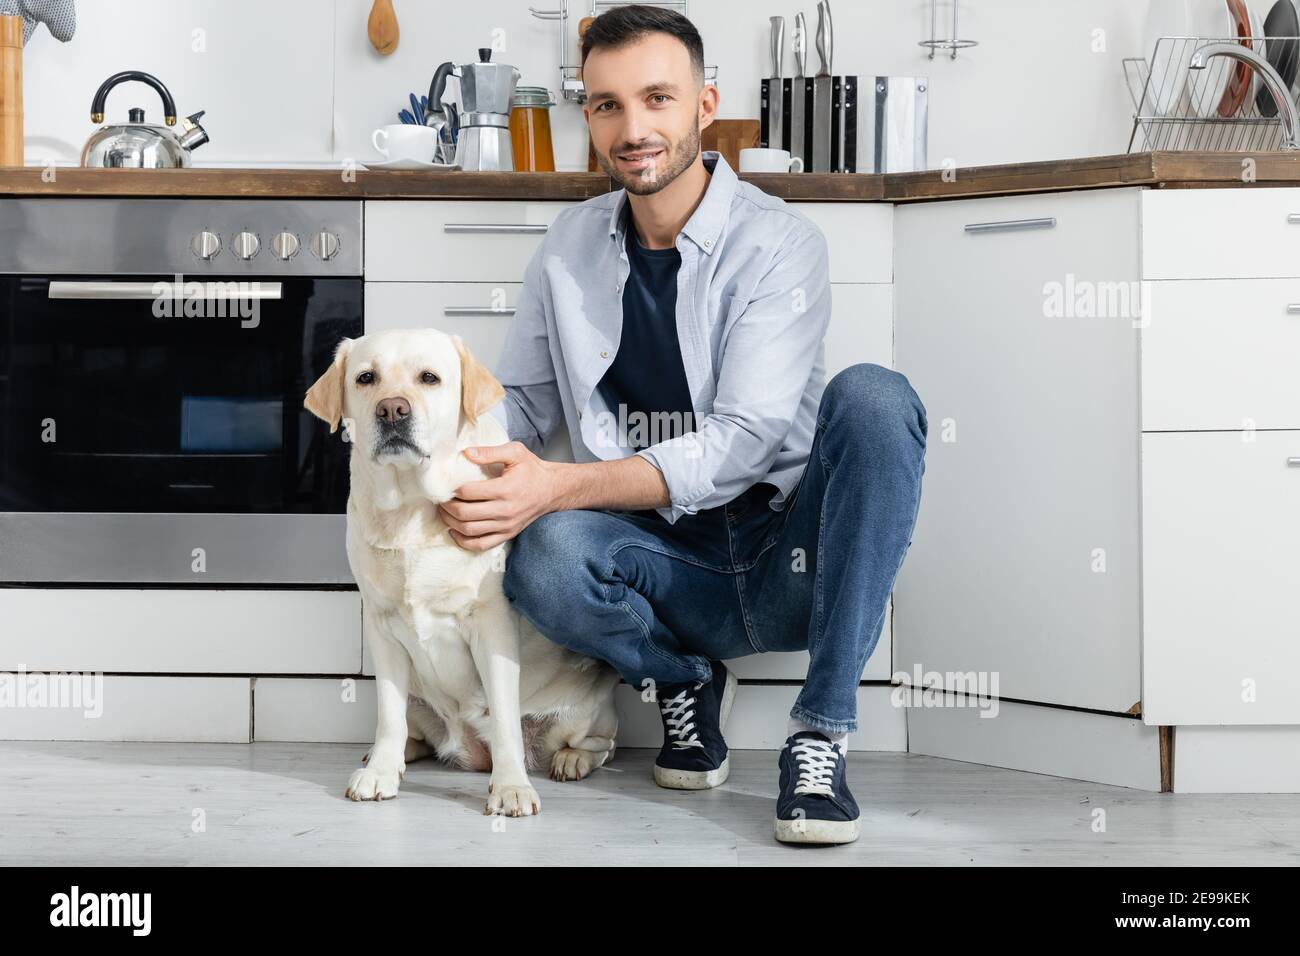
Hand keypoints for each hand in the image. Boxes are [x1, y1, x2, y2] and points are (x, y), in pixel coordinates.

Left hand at [439, 442, 561, 551]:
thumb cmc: (532, 470)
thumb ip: (490, 451)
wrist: (553, 490)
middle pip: (465, 514)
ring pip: (469, 530)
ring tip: (444, 512)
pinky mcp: (507, 534)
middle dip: (447, 507)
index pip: (468, 493)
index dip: (452, 489)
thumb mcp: (515, 452)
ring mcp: (506, 525)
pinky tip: (454, 532)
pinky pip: (481, 545)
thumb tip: (466, 453)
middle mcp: (505, 510)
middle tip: (441, 499)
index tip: (446, 485)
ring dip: (451, 523)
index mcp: (505, 489)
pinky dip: (463, 542)